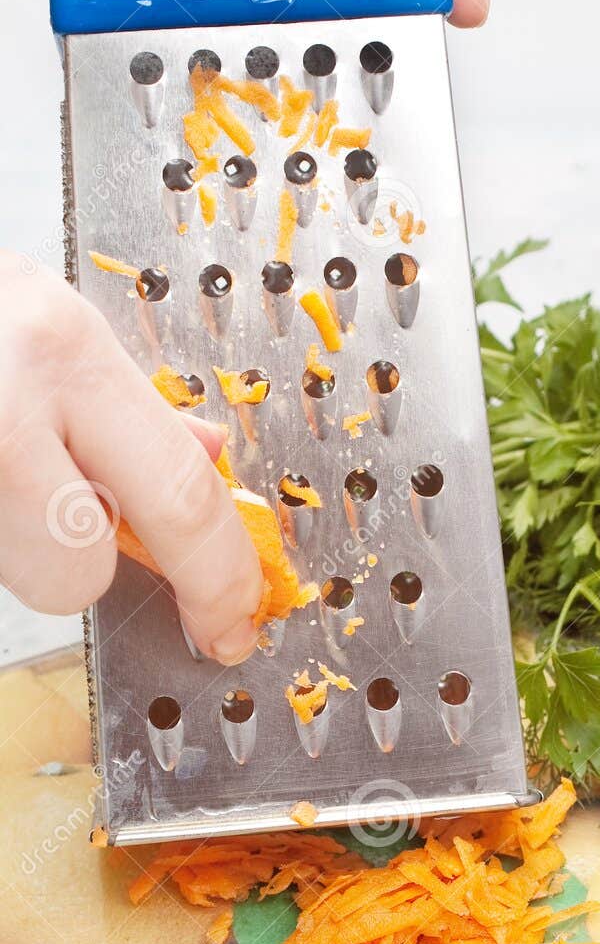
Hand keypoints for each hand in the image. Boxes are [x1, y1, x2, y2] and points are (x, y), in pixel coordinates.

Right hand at [0, 254, 264, 664]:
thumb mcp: (49, 321)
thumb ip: (127, 402)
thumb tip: (205, 462)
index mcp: (61, 351)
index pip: (181, 498)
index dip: (219, 581)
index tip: (233, 622)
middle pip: (76, 574)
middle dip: (87, 575)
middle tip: (95, 544)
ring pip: (15, 577)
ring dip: (17, 547)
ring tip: (1, 471)